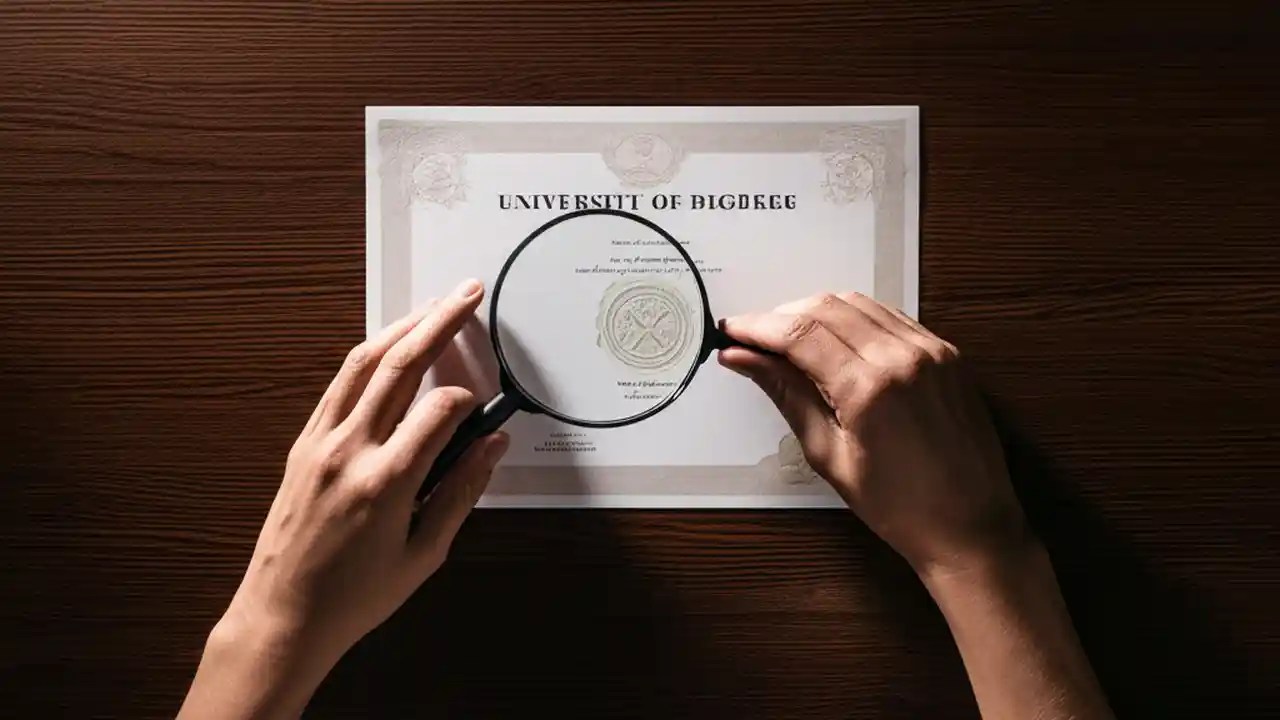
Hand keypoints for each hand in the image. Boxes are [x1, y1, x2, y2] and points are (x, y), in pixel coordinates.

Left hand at [185, 279, 507, 717]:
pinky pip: (339, 385)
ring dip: (401, 326)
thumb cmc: (354, 597)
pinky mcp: (302, 444)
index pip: (438, 409)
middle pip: (399, 365)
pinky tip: (388, 345)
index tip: (483, 405)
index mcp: (385, 482)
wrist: (283, 616)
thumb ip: (461, 492)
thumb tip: (491, 445)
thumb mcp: (424, 554)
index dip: (468, 397)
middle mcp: (348, 451)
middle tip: (467, 293)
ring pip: (362, 363)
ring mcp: (319, 443)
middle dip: (438, 321)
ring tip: (432, 305)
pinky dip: (368, 355)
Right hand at [720, 292, 1025, 574]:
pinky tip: (836, 341)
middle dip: (782, 316)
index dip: (758, 327)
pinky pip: (890, 316)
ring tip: (790, 340)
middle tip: (754, 339)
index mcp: (869, 387)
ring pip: (859, 303)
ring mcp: (930, 350)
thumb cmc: (899, 507)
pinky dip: (855, 319)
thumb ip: (787, 395)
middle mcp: (903, 357)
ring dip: (817, 312)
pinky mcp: (947, 353)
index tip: (732, 332)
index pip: (799, 333)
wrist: (971, 525)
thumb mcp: (829, 454)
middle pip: (826, 307)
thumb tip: (743, 359)